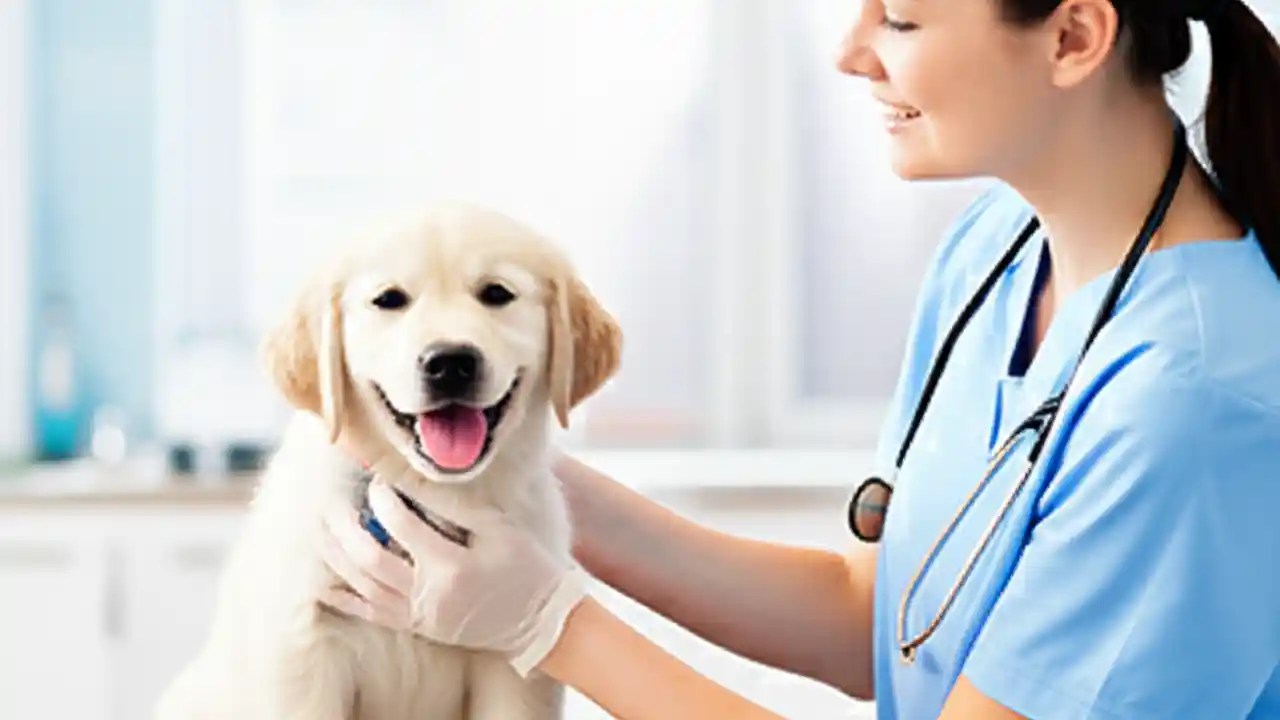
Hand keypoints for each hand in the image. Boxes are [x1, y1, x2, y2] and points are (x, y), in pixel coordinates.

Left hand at [319, 479, 589, 676]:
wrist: (539, 621)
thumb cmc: (525, 568)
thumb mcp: (499, 530)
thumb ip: (456, 507)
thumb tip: (416, 480)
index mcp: (451, 566)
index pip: (401, 525)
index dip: (383, 498)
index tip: (378, 480)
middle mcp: (429, 595)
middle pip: (370, 559)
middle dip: (344, 528)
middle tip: (331, 503)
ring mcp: (421, 615)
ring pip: (364, 587)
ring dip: (337, 558)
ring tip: (320, 530)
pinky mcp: (419, 627)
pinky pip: (373, 615)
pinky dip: (346, 601)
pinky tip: (325, 585)